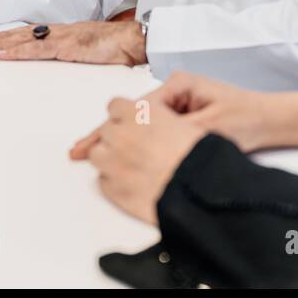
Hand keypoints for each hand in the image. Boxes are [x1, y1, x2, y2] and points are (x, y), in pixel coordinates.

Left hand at [0, 20, 145, 65]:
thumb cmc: (120, 46)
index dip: (21, 35)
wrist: (133, 40)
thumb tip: (79, 59)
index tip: (6, 37)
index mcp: (71, 33)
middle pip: (30, 33)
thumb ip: (85, 54)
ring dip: (7, 43)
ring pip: (29, 40)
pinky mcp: (66, 47)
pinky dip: (19, 52)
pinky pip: (37, 50)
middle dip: (8, 37)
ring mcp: (64, 38)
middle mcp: (64, 32)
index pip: (40, 32)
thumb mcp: (97, 50)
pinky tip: (5, 55)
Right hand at [70, 71, 297, 159]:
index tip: (91, 143)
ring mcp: (176, 102)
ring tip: (90, 152)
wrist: (272, 121)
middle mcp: (174, 89)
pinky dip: (135, 140)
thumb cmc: (246, 120)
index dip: (111, 128)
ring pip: (139, 121)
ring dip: (118, 137)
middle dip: (105, 131)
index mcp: (178, 85)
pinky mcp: (181, 115)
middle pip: (131, 113)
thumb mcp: (210, 129)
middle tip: (78, 150)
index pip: (137, 108)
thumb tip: (148, 143)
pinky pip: (152, 128)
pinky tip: (120, 152)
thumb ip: (177, 134)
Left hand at [82, 96, 205, 225]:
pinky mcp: (113, 189)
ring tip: (131, 166)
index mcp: (139, 114)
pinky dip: (115, 182)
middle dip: (118, 138)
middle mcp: (122, 135)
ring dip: (110, 158)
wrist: (200, 191)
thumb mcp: (187, 124)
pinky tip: (133, 183)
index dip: (125, 116)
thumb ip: (161, 120)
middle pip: (106, 130)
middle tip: (137, 148)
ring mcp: (114, 162)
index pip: (115, 106)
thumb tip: (156, 125)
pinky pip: (103, 182)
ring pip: (97, 155)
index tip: (130, 122)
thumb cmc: (199, 159)